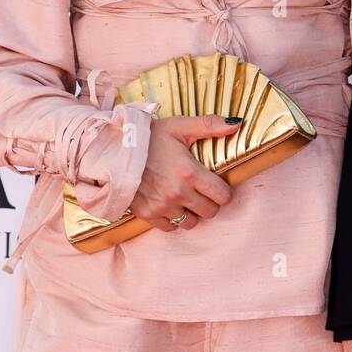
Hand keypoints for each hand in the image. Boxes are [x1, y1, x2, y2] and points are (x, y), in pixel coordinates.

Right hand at [126, 115, 239, 231]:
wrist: (113, 150)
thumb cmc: (149, 137)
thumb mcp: (180, 126)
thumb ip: (210, 125)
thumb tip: (238, 124)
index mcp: (189, 172)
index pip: (223, 196)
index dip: (223, 191)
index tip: (217, 184)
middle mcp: (177, 193)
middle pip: (210, 212)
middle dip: (210, 202)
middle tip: (202, 191)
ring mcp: (161, 206)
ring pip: (191, 222)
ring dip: (192, 212)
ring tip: (186, 197)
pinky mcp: (147, 214)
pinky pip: (170, 227)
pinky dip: (173, 219)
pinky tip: (170, 204)